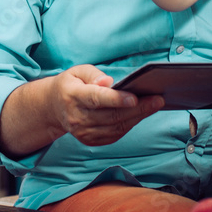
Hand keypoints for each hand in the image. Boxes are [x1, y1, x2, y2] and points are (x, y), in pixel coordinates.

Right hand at [46, 65, 164, 146]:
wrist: (54, 107)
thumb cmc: (71, 85)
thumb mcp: (77, 71)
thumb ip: (93, 74)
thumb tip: (108, 82)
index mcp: (72, 96)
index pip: (96, 99)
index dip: (116, 99)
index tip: (135, 97)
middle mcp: (77, 117)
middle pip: (111, 115)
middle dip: (137, 108)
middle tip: (157, 99)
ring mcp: (83, 132)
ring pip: (116, 127)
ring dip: (138, 117)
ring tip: (154, 105)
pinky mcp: (90, 140)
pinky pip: (115, 135)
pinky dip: (130, 124)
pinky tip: (141, 114)